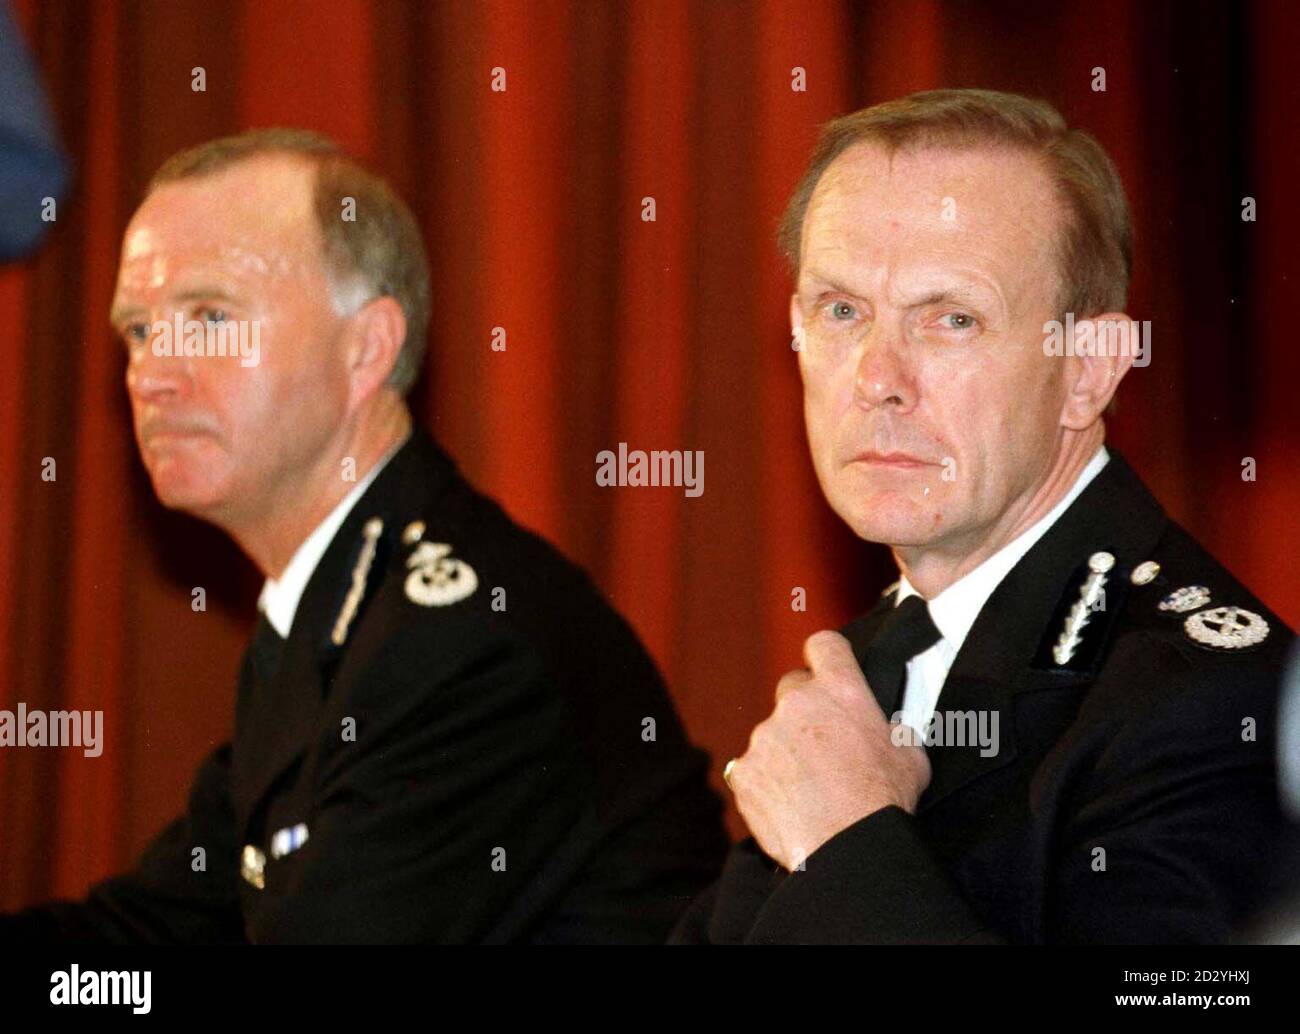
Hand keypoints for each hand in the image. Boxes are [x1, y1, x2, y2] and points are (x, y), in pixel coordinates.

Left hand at [728, 630, 930, 871]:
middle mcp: (797, 703)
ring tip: (809, 787)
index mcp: (841, 690)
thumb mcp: (911, 755)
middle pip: (792, 688)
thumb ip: (894, 728)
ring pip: (770, 733)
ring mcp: (764, 736)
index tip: (826, 668)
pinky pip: (751, 769)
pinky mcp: (743, 770)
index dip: (825, 655)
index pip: (823, 645)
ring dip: (785, 751)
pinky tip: (788, 805)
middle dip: (804, 708)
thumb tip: (887, 726)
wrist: (847, 847)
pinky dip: (765, 783)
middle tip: (822, 742)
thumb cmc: (884, 802)